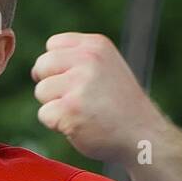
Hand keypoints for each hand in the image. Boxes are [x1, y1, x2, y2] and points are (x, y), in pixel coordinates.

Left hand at [31, 32, 168, 166]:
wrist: (143, 136)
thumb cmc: (119, 105)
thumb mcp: (106, 67)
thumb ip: (76, 59)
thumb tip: (38, 66)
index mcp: (96, 46)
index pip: (52, 44)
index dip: (57, 66)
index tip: (74, 80)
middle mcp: (88, 60)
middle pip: (42, 65)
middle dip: (52, 84)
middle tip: (78, 99)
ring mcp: (79, 85)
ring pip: (41, 91)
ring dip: (55, 105)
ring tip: (83, 112)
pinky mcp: (69, 110)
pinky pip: (44, 114)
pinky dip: (57, 124)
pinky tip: (81, 125)